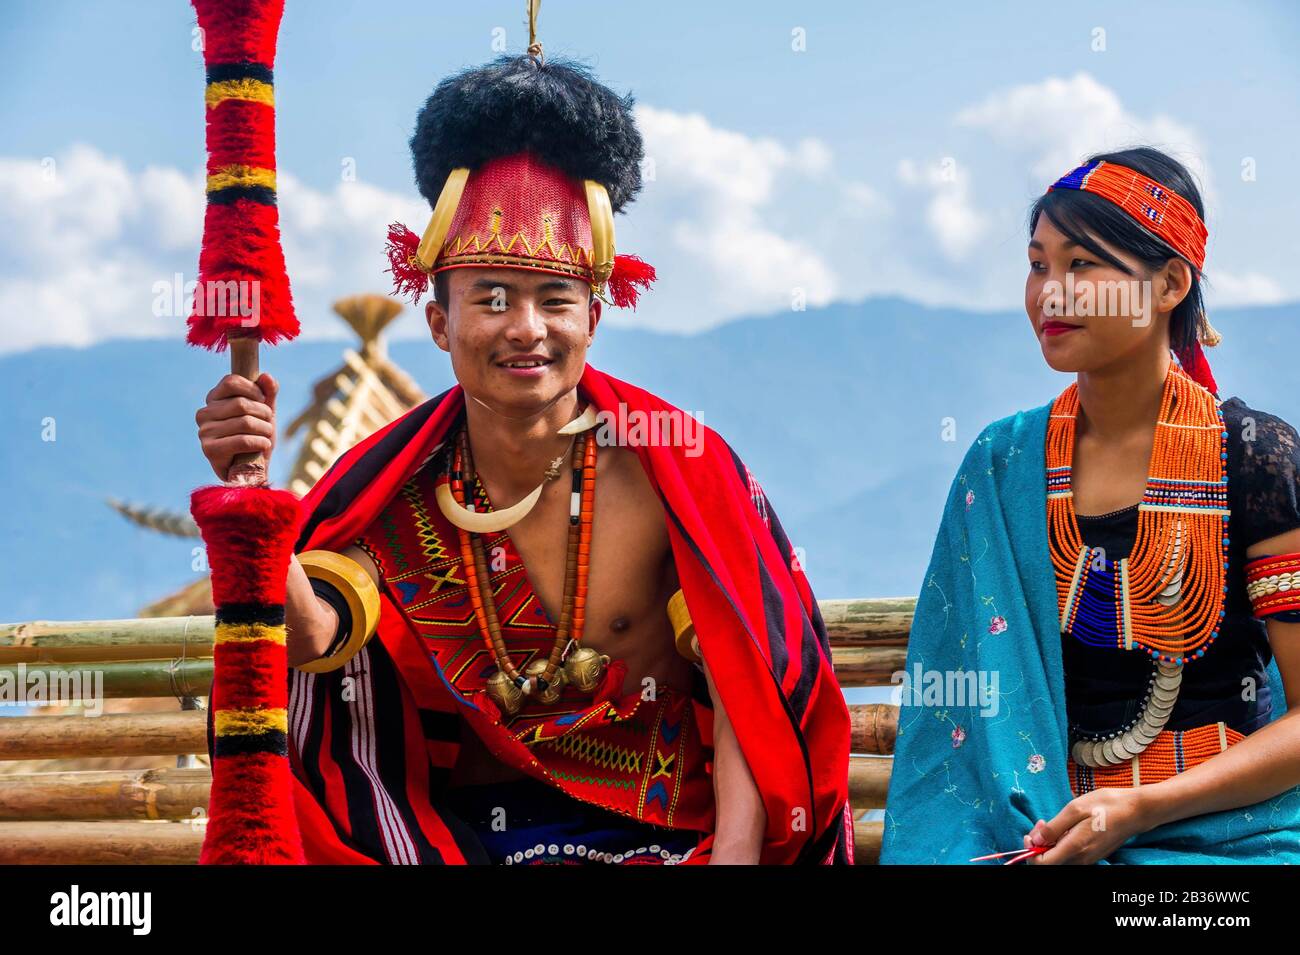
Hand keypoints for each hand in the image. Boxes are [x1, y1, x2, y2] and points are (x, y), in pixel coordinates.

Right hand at [196, 372, 277, 480]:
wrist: (252, 469)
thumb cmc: (256, 436)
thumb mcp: (265, 412)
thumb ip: (268, 393)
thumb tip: (266, 376)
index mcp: (213, 399)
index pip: (232, 381)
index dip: (254, 390)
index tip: (263, 401)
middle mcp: (204, 413)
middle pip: (241, 403)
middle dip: (264, 414)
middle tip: (268, 424)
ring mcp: (204, 432)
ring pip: (245, 422)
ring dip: (265, 430)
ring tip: (266, 437)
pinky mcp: (209, 450)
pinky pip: (243, 440)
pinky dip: (260, 443)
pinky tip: (263, 446)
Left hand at [1024, 787, 1149, 863]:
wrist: (1135, 810)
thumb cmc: (1106, 806)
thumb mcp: (1075, 809)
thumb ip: (1053, 827)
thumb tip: (1035, 840)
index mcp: (1075, 848)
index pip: (1043, 864)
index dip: (1031, 852)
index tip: (1032, 833)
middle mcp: (1082, 858)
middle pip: (1050, 862)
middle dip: (1039, 845)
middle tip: (1042, 823)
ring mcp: (1089, 858)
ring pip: (1060, 858)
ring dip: (1050, 843)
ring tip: (1053, 823)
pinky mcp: (1093, 855)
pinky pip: (1070, 854)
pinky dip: (1062, 843)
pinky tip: (1065, 827)